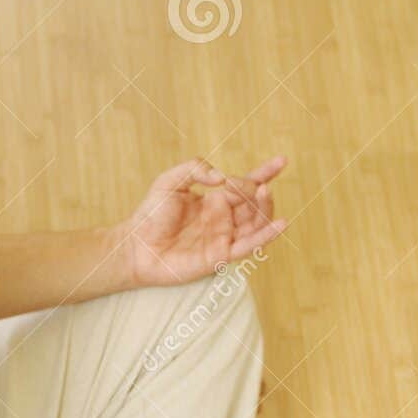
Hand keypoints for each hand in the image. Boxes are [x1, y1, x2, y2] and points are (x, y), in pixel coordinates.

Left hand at [113, 156, 288, 288]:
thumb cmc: (150, 215)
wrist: (135, 247)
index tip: (281, 162)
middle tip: (260, 185)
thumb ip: (194, 169)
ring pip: (256, 223)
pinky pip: (248, 246)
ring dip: (266, 209)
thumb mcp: (168, 182)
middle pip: (254, 203)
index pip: (245, 184)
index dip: (264, 173)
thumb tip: (221, 177)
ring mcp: (223, 237)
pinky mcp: (220, 256)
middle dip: (261, 192)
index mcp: (215, 199)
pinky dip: (265, 236)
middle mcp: (224, 218)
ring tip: (265, 193)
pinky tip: (281, 224)